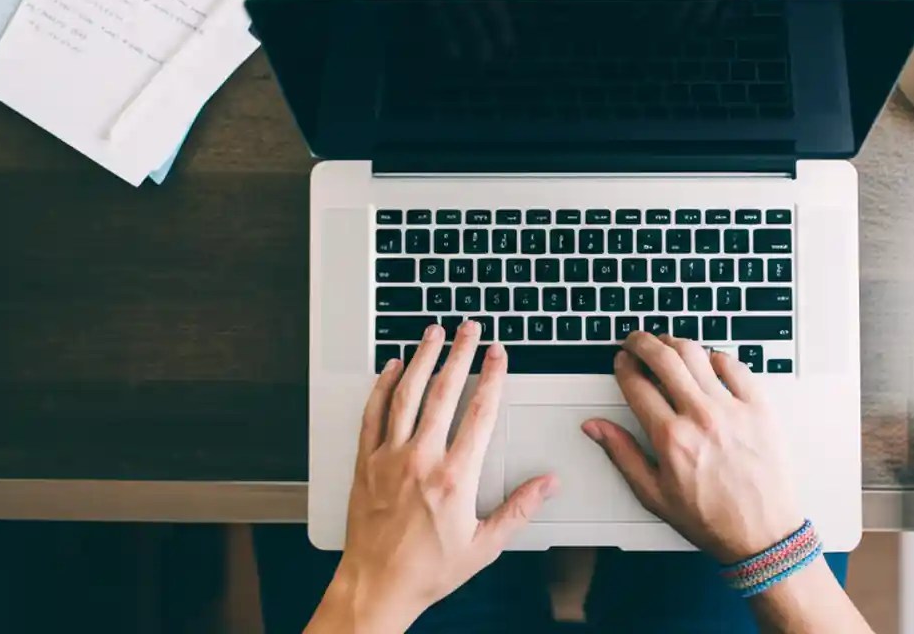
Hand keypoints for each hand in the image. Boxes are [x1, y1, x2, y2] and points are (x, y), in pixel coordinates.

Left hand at [309, 322, 557, 632]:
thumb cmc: (428, 570)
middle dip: (459, 354)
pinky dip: (383, 387)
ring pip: (407, 395)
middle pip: (444, 393)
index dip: (492, 377)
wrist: (377, 586)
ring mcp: (389, 458)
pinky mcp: (365, 463)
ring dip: (422, 359)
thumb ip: (519, 509)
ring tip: (432, 333)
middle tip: (468, 328)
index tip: (497, 354)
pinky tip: (392, 367)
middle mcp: (421, 461)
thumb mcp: (485, 545)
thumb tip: (548, 484)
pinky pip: (372, 414)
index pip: (479, 413)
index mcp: (454, 478)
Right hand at [583, 332, 803, 562]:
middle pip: (664, 358)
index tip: (621, 363)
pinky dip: (717, 357)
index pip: (636, 384)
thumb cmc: (711, 519)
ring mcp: (732, 409)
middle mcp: (701, 417)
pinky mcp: (760, 408)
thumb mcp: (654, 494)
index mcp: (671, 438)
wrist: (762, 534)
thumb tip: (595, 427)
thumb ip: (622, 454)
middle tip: (636, 341)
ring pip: (697, 354)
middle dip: (642, 342)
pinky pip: (736, 366)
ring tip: (668, 344)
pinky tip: (709, 361)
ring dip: (676, 342)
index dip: (623, 366)